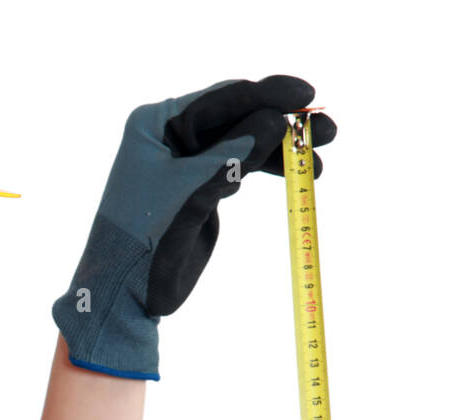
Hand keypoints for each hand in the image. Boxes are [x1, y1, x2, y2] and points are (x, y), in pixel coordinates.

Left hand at [50, 75, 335, 379]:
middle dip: (282, 123)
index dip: (266, 95)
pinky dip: (268, 170)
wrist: (124, 292)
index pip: (220, 100)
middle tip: (328, 130)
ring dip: (282, 151)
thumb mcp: (191, 193)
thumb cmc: (144, 240)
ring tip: (319, 165)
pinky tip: (300, 174)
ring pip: (243, 143)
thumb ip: (232, 155)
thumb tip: (277, 120)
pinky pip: (240, 167)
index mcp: (156, 124)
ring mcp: (186, 161)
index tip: (306, 93)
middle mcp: (169, 135)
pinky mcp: (200, 187)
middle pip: (236, 118)